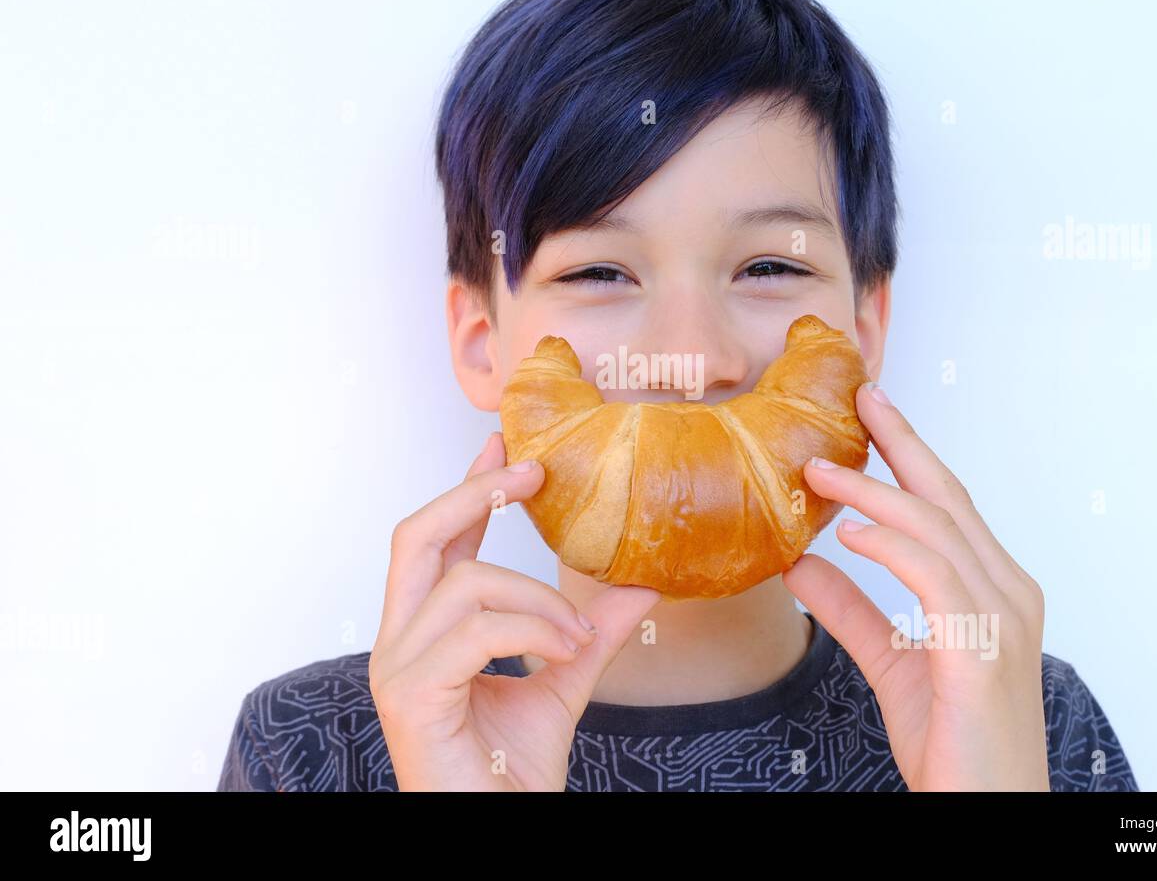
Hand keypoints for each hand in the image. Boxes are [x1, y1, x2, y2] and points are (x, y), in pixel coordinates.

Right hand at [369, 431, 660, 790]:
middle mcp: (399, 643)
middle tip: (533, 472)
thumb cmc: (511, 775)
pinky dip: (532, 629)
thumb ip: (586, 633)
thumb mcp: (561, 684)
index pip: (437, 543)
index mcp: (426, 634)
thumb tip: (637, 585)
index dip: (468, 489)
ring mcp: (397, 667)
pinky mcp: (410, 694)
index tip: (504, 446)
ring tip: (578, 633)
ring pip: (465, 582)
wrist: (499, 832)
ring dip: (538, 597)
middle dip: (476, 494)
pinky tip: (564, 650)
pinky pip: (476, 630)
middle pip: (417, 536)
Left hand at [785, 382, 1049, 790]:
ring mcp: (1002, 618)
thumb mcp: (890, 663)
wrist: (989, 811)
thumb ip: (851, 610)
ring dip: (874, 493)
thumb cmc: (954, 743)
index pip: (945, 505)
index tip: (870, 413)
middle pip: (947, 497)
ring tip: (817, 472)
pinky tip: (849, 533)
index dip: (908, 455)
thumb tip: (802, 562)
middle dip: (901, 442)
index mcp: (991, 589)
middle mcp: (1007, 591)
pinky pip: (934, 577)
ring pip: (936, 529)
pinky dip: (891, 545)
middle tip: (857, 397)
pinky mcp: (982, 650)